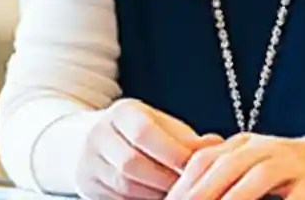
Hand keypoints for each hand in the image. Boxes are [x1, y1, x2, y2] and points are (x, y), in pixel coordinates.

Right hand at [75, 98, 221, 199]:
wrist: (92, 141)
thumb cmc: (140, 133)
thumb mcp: (161, 124)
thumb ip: (185, 136)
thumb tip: (215, 144)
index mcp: (121, 113)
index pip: (144, 132)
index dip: (173, 151)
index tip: (197, 164)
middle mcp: (99, 136)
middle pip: (132, 163)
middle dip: (166, 177)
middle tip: (192, 184)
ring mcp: (90, 163)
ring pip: (124, 185)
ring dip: (156, 193)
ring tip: (182, 193)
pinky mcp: (89, 187)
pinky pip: (118, 199)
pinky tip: (161, 198)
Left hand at [164, 133, 304, 199]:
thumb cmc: (290, 170)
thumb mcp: (254, 162)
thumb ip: (223, 172)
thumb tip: (179, 194)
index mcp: (246, 144)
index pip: (205, 159)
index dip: (182, 184)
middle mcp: (267, 149)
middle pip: (225, 168)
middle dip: (198, 194)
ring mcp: (293, 166)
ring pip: (255, 182)